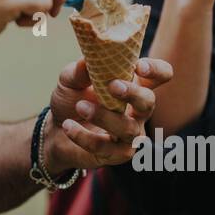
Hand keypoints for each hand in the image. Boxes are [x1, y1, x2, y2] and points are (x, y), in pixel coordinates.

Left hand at [44, 56, 172, 171]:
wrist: (54, 131)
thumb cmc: (71, 100)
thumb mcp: (70, 80)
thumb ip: (79, 71)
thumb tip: (87, 61)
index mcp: (133, 85)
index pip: (160, 75)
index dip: (156, 70)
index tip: (138, 66)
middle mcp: (137, 110)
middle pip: (149, 102)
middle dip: (133, 94)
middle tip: (113, 86)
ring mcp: (130, 133)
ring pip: (128, 128)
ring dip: (104, 116)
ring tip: (80, 106)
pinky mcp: (116, 154)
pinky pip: (105, 147)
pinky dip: (84, 136)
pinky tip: (68, 126)